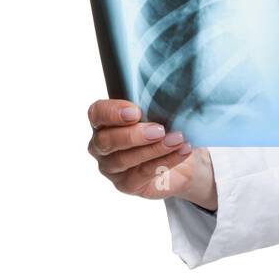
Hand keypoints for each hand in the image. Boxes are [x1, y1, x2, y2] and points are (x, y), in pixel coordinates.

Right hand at [86, 99, 217, 209]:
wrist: (181, 158)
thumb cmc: (164, 129)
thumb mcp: (158, 112)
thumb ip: (153, 104)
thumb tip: (168, 94)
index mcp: (104, 122)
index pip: (97, 113)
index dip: (112, 113)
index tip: (135, 112)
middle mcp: (101, 145)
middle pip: (106, 140)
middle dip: (133, 135)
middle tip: (159, 130)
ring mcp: (110, 167)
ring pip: (123, 159)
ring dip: (153, 149)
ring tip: (177, 139)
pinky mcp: (125, 184)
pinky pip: (143, 173)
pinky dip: (165, 160)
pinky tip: (182, 150)